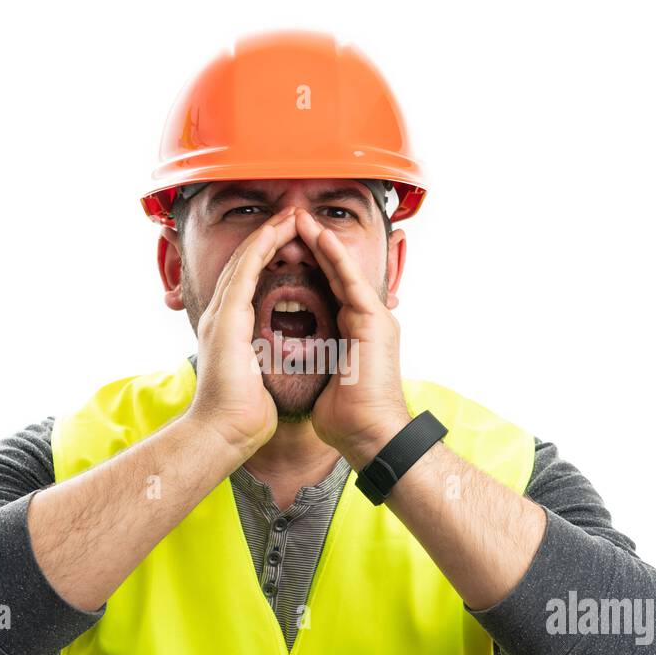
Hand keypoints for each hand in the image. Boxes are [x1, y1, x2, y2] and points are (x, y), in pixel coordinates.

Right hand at [185, 206, 299, 458]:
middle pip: (245, 264)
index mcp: (230, 330)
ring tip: (289, 215)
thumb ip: (262, 360)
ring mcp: (221, 314)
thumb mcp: (257, 378)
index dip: (268, 259)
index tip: (290, 243)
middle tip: (291, 217)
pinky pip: (246, 270)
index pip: (250, 283)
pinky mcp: (227, 317)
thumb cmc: (242, 416)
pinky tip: (278, 231)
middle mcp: (222, 316)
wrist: (225, 432)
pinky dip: (262, 247)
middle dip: (268, 238)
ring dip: (268, 234)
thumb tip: (275, 359)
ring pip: (246, 260)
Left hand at [292, 207, 411, 465]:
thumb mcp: (321, 380)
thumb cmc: (344, 419)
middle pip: (333, 275)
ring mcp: (372, 318)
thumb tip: (289, 361)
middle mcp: (364, 320)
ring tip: (300, 219)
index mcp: (352, 333)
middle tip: (291, 222)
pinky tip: (319, 237)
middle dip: (312, 247)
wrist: (368, 435)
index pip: (325, 291)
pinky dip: (334, 256)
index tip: (282, 250)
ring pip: (341, 270)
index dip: (305, 268)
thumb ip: (313, 361)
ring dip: (321, 243)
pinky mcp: (373, 319)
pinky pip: (350, 279)